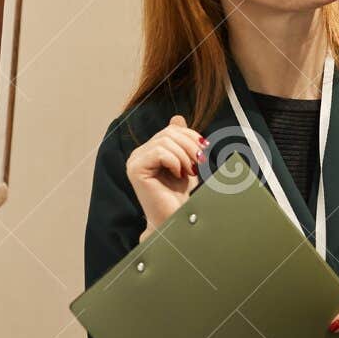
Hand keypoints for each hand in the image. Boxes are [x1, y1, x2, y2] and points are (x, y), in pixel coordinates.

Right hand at [126, 114, 203, 233]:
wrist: (176, 219)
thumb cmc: (180, 196)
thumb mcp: (185, 163)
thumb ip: (180, 142)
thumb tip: (176, 117)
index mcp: (148, 150)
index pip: (171, 130)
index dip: (191, 137)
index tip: (204, 151)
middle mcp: (138, 154)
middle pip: (169, 133)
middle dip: (190, 146)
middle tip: (199, 164)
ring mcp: (134, 161)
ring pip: (165, 142)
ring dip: (184, 157)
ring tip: (189, 173)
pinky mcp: (135, 169)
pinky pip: (160, 152)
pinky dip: (175, 162)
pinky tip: (178, 175)